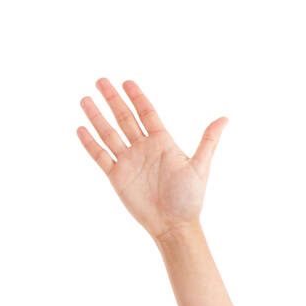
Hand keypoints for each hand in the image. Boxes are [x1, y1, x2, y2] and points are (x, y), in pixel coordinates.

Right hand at [76, 78, 227, 240]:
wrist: (175, 225)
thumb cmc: (190, 199)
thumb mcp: (200, 167)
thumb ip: (208, 141)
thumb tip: (225, 118)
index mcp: (163, 143)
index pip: (147, 114)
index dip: (137, 97)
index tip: (127, 82)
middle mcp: (143, 149)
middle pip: (125, 118)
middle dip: (113, 100)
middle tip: (101, 81)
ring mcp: (129, 161)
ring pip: (109, 134)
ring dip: (97, 117)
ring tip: (85, 99)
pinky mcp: (117, 176)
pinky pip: (101, 156)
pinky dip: (90, 143)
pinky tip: (81, 128)